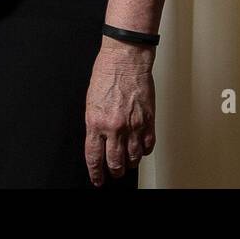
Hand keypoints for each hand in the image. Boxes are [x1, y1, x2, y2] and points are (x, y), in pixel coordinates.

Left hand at [85, 40, 155, 185]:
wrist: (126, 59)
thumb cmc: (107, 73)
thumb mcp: (91, 102)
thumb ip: (95, 124)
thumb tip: (99, 142)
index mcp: (95, 123)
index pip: (94, 157)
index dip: (95, 173)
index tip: (97, 179)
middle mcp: (114, 127)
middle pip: (115, 162)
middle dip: (114, 171)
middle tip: (115, 172)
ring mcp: (133, 125)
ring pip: (133, 157)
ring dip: (130, 163)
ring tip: (128, 162)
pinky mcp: (148, 120)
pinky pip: (148, 145)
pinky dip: (144, 151)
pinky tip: (141, 149)